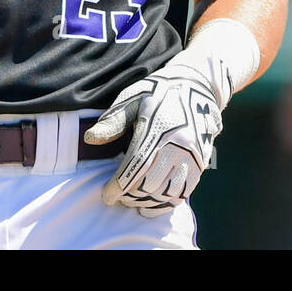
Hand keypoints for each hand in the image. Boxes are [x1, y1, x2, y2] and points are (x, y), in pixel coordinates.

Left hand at [83, 59, 222, 217]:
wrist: (195, 86)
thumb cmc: (156, 92)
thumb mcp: (132, 99)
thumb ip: (112, 121)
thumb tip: (90, 139)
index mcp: (158, 127)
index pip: (135, 166)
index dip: (118, 186)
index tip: (106, 196)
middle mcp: (178, 144)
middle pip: (150, 183)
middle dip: (130, 195)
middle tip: (118, 196)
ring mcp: (193, 155)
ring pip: (167, 192)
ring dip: (146, 202)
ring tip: (132, 200)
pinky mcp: (201, 162)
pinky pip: (184, 192)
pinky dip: (166, 203)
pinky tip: (152, 204)